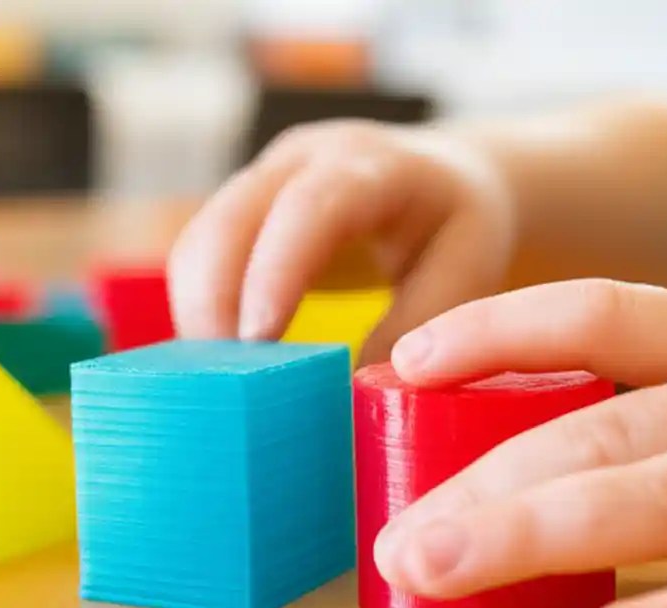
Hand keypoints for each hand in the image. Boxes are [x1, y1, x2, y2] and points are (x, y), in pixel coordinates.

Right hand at [167, 120, 514, 363]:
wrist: (445, 175)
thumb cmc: (461, 226)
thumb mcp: (467, 269)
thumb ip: (420, 323)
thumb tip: (355, 389)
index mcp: (375, 167)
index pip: (313, 204)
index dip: (277, 266)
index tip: (258, 337)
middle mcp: (308, 159)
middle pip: (234, 214)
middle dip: (216, 297)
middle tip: (224, 378)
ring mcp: (266, 178)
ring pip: (203, 234)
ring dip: (199, 308)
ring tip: (221, 379)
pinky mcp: (244, 207)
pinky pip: (201, 252)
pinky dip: (201, 306)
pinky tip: (220, 358)